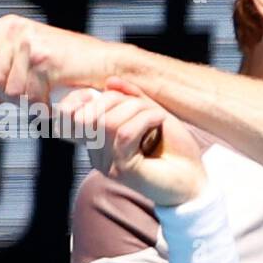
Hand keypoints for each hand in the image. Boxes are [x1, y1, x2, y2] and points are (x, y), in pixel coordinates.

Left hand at [0, 14, 117, 105]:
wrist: (107, 66)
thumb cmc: (72, 66)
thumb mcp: (32, 58)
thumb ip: (5, 67)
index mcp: (10, 27)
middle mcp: (17, 32)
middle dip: (5, 94)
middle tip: (27, 93)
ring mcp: (30, 45)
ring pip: (8, 91)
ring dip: (26, 103)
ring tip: (43, 94)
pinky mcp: (43, 61)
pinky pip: (29, 98)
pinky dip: (42, 107)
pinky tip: (53, 98)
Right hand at [58, 77, 206, 206]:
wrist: (194, 180)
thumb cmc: (174, 149)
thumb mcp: (150, 114)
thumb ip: (131, 98)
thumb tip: (110, 82)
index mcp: (97, 141)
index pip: (68, 117)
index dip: (80, 98)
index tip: (111, 89)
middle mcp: (97, 154)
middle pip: (91, 114)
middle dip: (121, 100)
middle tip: (145, 107)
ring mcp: (108, 164)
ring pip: (108, 122)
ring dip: (137, 109)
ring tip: (155, 116)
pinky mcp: (122, 170)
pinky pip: (125, 134)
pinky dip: (146, 119)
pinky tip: (160, 120)